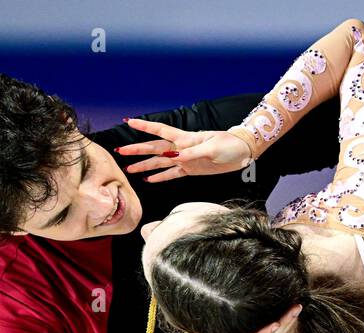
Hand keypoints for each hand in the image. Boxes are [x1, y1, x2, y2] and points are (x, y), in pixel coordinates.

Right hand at [115, 118, 252, 182]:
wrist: (242, 154)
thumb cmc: (229, 145)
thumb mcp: (212, 148)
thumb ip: (191, 153)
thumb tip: (172, 157)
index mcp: (186, 139)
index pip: (161, 131)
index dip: (145, 127)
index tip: (129, 121)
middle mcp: (182, 148)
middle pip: (155, 149)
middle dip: (137, 149)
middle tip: (120, 151)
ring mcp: (185, 160)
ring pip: (160, 163)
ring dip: (145, 165)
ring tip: (129, 169)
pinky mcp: (191, 170)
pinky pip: (172, 174)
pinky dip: (160, 177)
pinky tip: (149, 180)